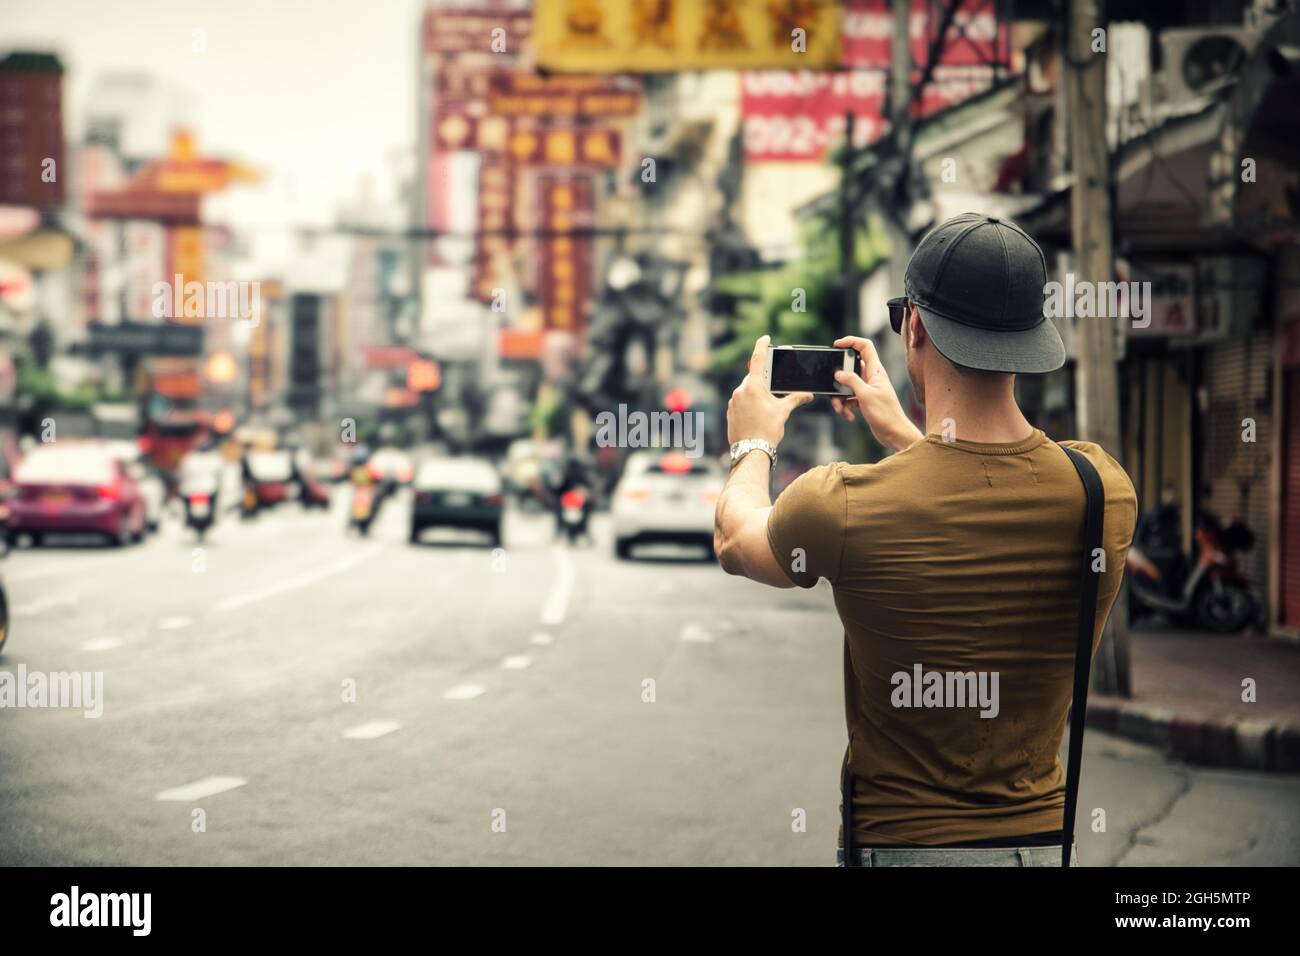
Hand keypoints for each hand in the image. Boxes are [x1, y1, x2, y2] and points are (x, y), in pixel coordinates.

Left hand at [727, 335, 812, 446]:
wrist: (751, 450)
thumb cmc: (767, 430)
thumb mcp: (783, 411)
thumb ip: (795, 399)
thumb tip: (807, 395)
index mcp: (753, 387)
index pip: (757, 360)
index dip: (761, 346)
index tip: (765, 338)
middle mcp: (740, 391)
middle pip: (753, 378)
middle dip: (763, 380)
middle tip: (773, 388)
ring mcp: (733, 401)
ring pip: (746, 391)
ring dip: (756, 394)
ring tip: (766, 407)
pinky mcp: (730, 411)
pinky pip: (740, 402)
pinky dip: (749, 403)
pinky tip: (757, 415)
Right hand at [831, 336, 922, 451]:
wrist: (894, 433)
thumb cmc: (886, 414)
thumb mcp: (865, 395)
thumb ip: (851, 381)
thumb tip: (838, 373)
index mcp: (875, 370)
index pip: (865, 346)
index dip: (851, 341)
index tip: (837, 345)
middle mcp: (871, 377)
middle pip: (850, 368)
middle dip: (839, 378)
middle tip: (834, 387)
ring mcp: (867, 388)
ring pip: (847, 385)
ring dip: (840, 397)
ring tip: (840, 408)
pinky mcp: (864, 400)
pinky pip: (849, 398)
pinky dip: (845, 406)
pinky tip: (849, 415)